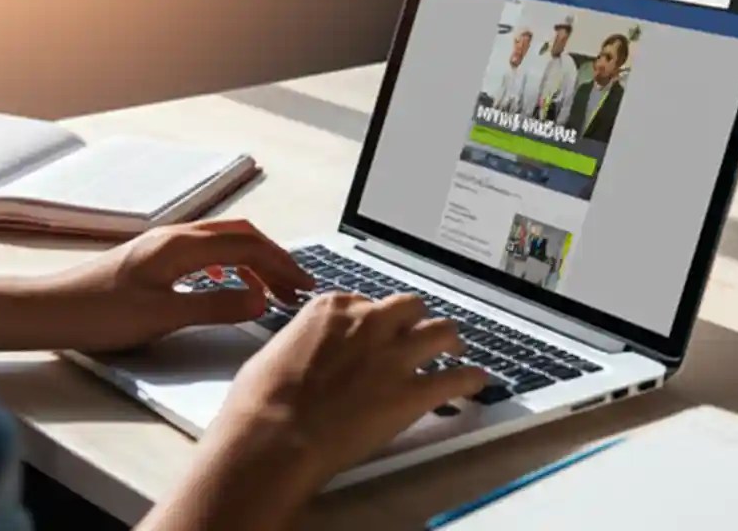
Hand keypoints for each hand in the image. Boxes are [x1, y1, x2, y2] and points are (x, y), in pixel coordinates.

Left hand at [0, 219, 313, 351]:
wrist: (50, 311)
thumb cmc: (99, 313)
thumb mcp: (164, 316)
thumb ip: (216, 306)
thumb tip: (260, 300)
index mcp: (181, 246)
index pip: (248, 247)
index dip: (282, 265)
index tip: (304, 286)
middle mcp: (176, 237)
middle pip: (241, 237)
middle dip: (276, 260)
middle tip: (299, 287)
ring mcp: (165, 246)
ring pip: (226, 243)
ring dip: (256, 263)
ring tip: (275, 291)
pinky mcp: (156, 259)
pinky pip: (208, 252)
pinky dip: (233, 266)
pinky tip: (233, 286)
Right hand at [139, 293, 488, 530]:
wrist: (274, 435)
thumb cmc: (260, 400)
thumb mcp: (274, 352)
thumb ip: (303, 343)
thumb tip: (305, 354)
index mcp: (333, 308)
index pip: (366, 302)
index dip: (373, 321)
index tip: (374, 335)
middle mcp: (370, 322)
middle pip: (410, 307)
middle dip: (415, 321)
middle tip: (417, 337)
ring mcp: (395, 356)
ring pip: (442, 332)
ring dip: (449, 341)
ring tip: (455, 352)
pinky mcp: (412, 393)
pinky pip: (457, 378)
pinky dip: (470, 379)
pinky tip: (477, 382)